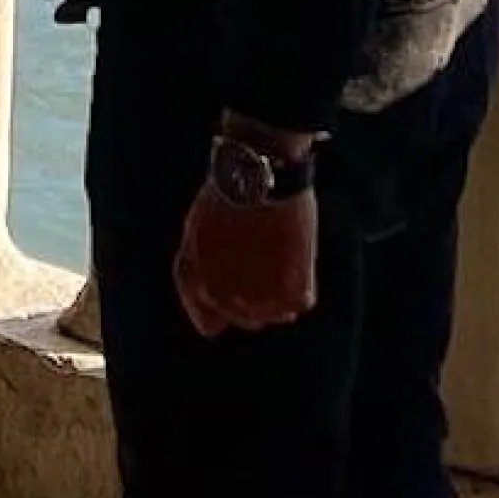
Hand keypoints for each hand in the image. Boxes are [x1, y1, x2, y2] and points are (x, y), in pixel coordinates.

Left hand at [174, 179, 318, 337]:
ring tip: (279, 252)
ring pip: (277, 314)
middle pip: (247, 320)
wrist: (256, 174)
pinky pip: (301, 301)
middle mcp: (223, 298)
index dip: (222, 311)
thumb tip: (209, 301)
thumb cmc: (226, 196)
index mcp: (196, 284)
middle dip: (255, 298)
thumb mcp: (195, 231)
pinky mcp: (292, 292)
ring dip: (280, 292)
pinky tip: (295, 254)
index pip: (209, 323)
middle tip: (264, 260)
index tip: (236, 297)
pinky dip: (302, 282)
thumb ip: (197, 268)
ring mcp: (258, 298)